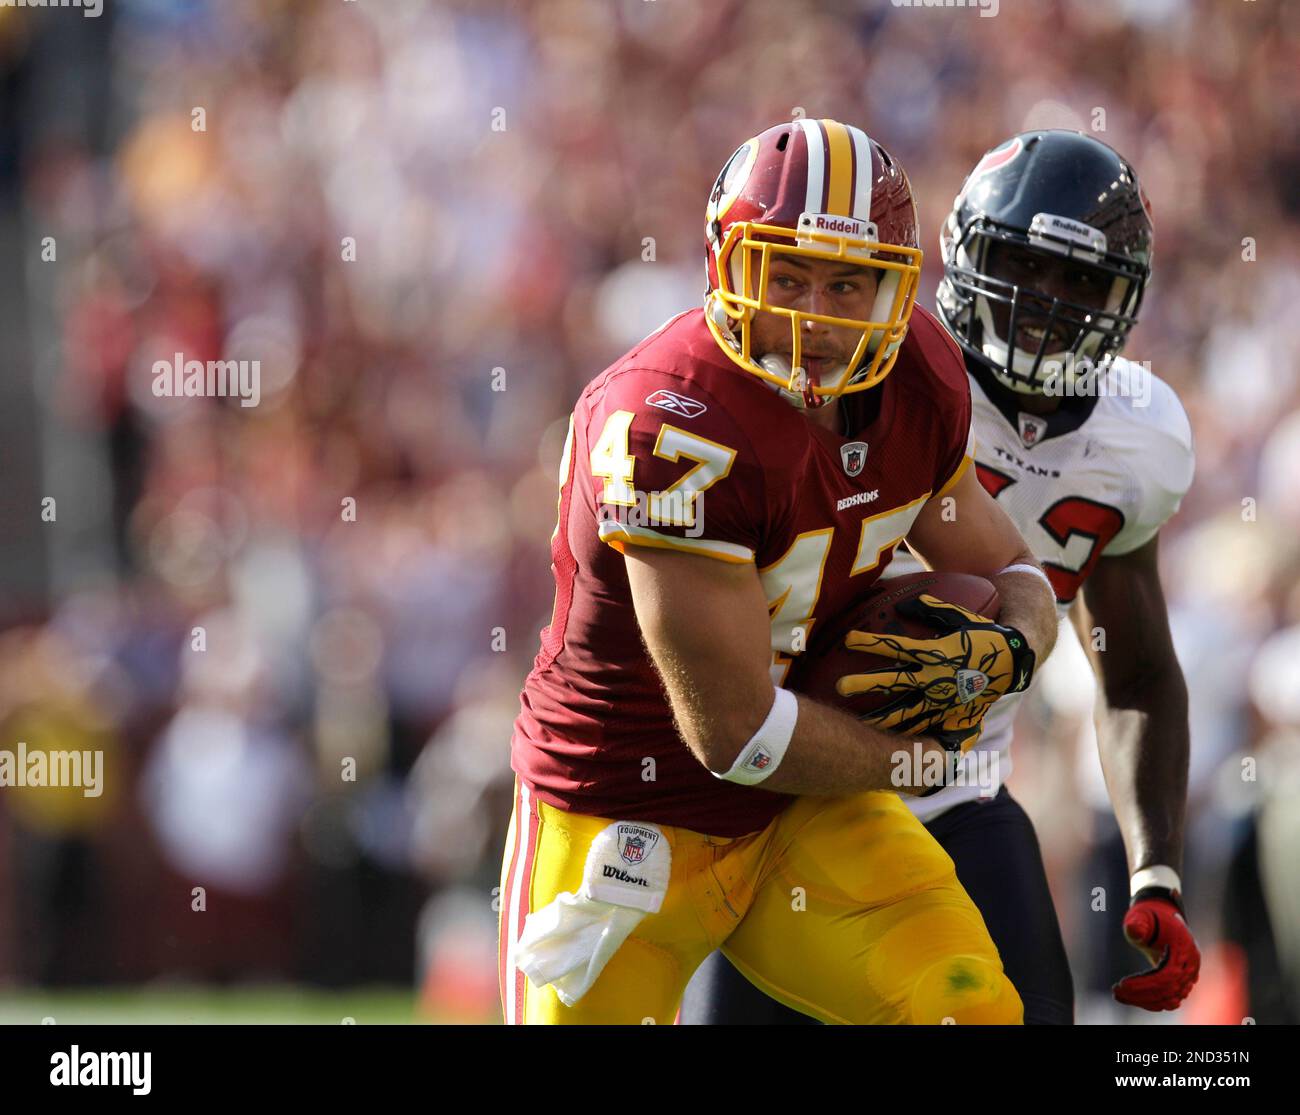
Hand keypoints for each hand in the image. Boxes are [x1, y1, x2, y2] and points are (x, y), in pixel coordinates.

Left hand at [838, 594, 1035, 735]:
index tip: (848, 640)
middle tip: (840, 686)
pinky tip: (888, 740)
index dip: (870, 642)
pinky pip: (926, 726)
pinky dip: (907, 733)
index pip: (895, 646)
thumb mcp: (959, 616)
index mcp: (935, 652)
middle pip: (893, 681)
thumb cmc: (984, 635)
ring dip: (880, 716)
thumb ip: (931, 609)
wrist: (1015, 662)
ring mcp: (943, 699)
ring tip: (856, 722)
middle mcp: (935, 677)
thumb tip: (903, 603)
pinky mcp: (952, 714)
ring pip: (905, 710)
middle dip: (865, 683)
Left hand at [1112, 890, 1200, 1010]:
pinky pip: (1169, 999)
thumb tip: (1134, 930)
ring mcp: (1189, 976)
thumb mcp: (1141, 916)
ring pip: (1169, 999)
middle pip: (1168, 990)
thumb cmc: (1149, 916)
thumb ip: (1138, 923)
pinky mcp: (1182, 983)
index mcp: (1185, 948)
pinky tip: (1130, 998)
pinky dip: (1151, 1002)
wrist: (1162, 917)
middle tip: (1116, 991)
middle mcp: (1191, 965)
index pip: (1167, 975)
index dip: (1145, 983)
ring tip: (1118, 995)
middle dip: (1140, 994)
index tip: (1122, 984)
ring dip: (1144, 1000)